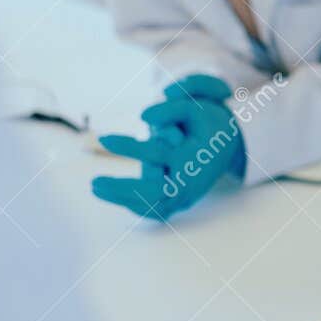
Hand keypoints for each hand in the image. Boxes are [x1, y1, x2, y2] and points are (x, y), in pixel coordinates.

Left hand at [93, 75, 245, 219]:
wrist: (227, 146)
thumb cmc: (205, 124)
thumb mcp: (194, 109)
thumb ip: (171, 110)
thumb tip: (144, 118)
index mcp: (194, 155)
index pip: (158, 153)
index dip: (129, 147)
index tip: (104, 139)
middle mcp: (190, 179)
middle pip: (156, 193)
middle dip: (124, 190)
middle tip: (93, 183)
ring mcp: (187, 194)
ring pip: (154, 206)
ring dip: (123, 200)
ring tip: (95, 187)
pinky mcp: (181, 201)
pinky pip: (157, 211)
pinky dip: (135, 206)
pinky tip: (111, 194)